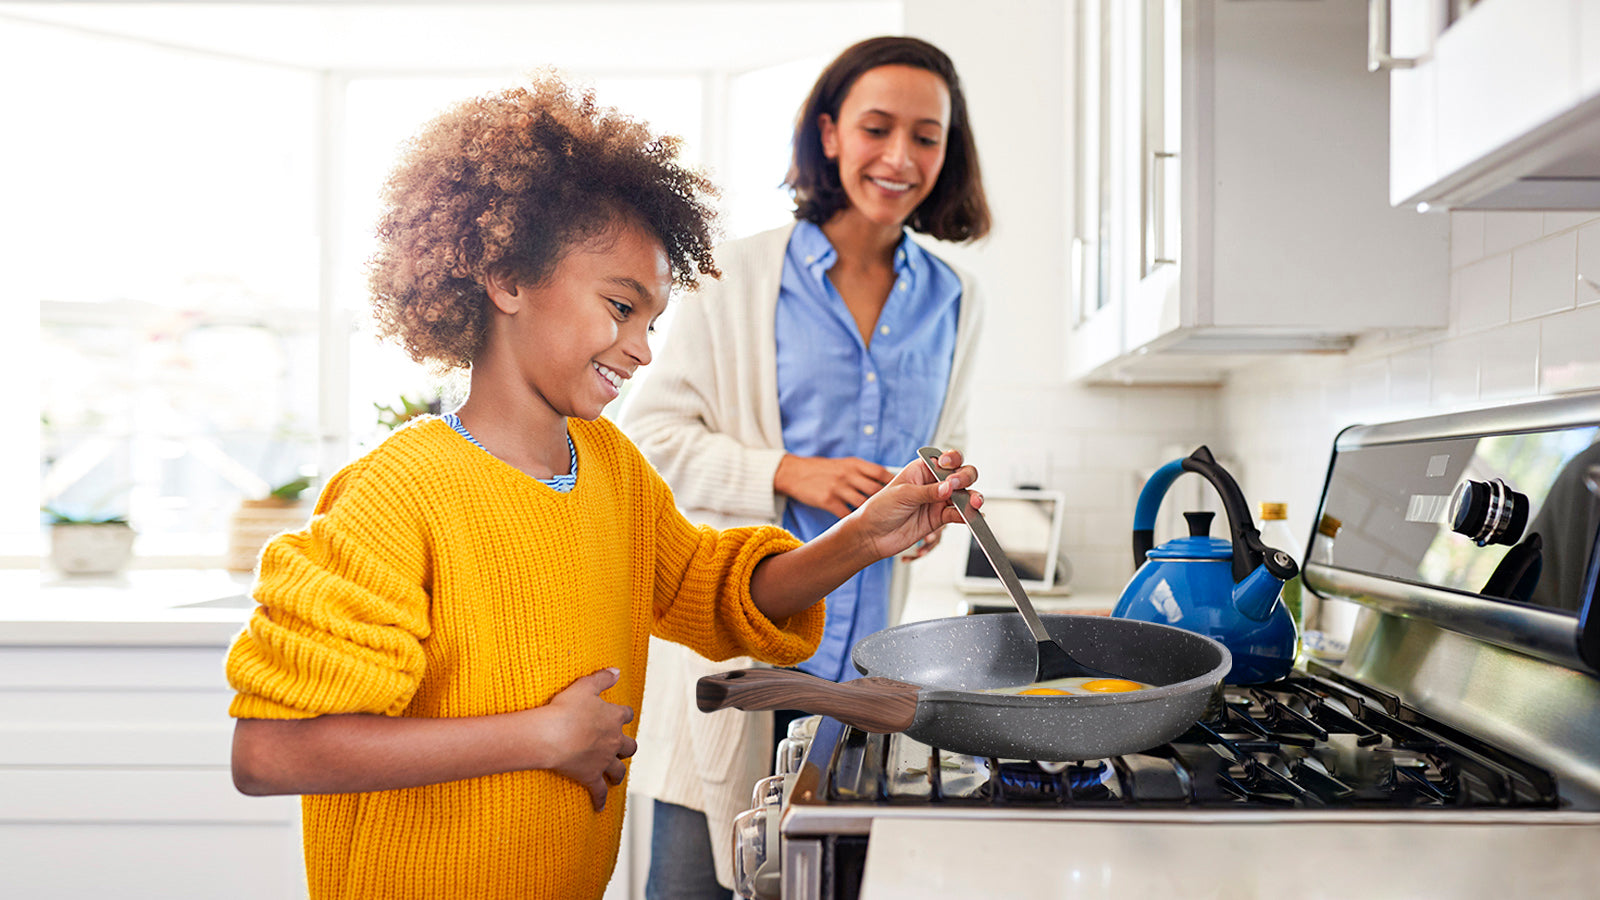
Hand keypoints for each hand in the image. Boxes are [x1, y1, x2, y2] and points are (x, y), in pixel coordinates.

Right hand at [536, 668, 636, 810]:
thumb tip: (617, 670)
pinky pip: (599, 791)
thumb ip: (602, 677)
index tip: (619, 716)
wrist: (553, 736)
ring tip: (615, 776)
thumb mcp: (585, 686)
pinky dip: (600, 800)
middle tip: (620, 748)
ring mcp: (604, 760)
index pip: (625, 714)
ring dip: (618, 772)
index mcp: (613, 717)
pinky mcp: (591, 777)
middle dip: (626, 747)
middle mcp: (613, 740)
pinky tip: (599, 807)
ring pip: (619, 769)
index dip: (622, 715)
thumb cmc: (566, 708)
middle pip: (629, 746)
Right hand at [774, 455, 893, 517]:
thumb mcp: (844, 464)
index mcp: (854, 464)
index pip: (881, 473)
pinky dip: (854, 521)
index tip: (903, 493)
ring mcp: (838, 488)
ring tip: (881, 523)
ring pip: (863, 504)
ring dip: (873, 514)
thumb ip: (862, 472)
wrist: (793, 472)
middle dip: (888, 502)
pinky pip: (846, 514)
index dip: (894, 484)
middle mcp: (848, 474)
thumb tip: (885, 482)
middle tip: (896, 513)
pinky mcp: (827, 501)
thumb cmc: (821, 470)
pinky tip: (861, 527)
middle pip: (876, 490)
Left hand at [849, 450, 978, 561]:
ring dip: (972, 497)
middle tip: (957, 485)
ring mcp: (938, 500)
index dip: (952, 459)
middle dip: (965, 477)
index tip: (947, 465)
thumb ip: (927, 492)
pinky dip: (968, 516)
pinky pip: (958, 515)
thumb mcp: (902, 495)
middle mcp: (933, 483)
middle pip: (960, 474)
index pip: (944, 459)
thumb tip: (949, 487)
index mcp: (922, 469)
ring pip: (964, 495)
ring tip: (974, 503)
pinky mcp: (940, 518)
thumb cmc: (880, 509)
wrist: (872, 535)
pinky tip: (973, 517)